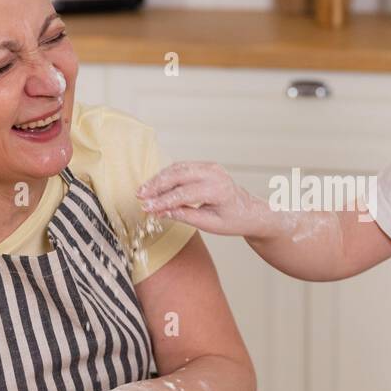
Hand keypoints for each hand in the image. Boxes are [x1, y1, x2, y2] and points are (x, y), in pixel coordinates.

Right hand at [137, 162, 278, 238]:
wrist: (250, 211)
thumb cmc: (233, 221)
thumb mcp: (209, 224)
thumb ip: (184, 216)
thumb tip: (160, 212)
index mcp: (218, 189)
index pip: (184, 194)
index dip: (162, 201)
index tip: (146, 208)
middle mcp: (215, 174)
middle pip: (178, 175)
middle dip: (156, 186)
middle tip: (139, 196)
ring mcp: (210, 167)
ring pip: (178, 168)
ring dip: (158, 179)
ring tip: (143, 192)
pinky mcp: (206, 166)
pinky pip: (182, 167)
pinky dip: (167, 175)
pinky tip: (155, 185)